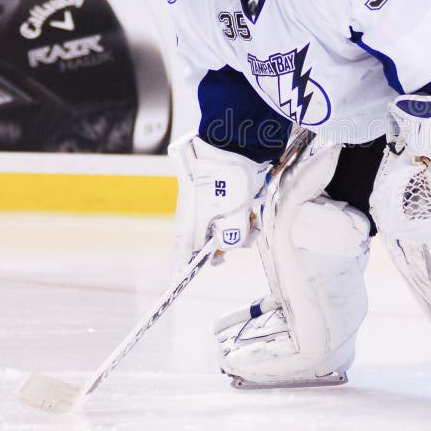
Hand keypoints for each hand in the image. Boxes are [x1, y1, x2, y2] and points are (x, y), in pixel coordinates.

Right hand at [169, 134, 269, 267]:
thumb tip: (227, 247)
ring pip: (231, 230)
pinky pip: (239, 216)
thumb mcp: (230, 215)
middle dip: (233, 244)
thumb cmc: (227, 179)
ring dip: (245, 227)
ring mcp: (213, 206)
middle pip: (215, 245)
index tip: (176, 286)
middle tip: (245, 237)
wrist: (236, 144)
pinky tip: (254, 204)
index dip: (180, 271)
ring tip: (252, 213)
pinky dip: (248, 214)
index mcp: (191, 223)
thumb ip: (229, 238)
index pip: (182, 254)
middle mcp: (198, 216)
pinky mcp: (228, 197)